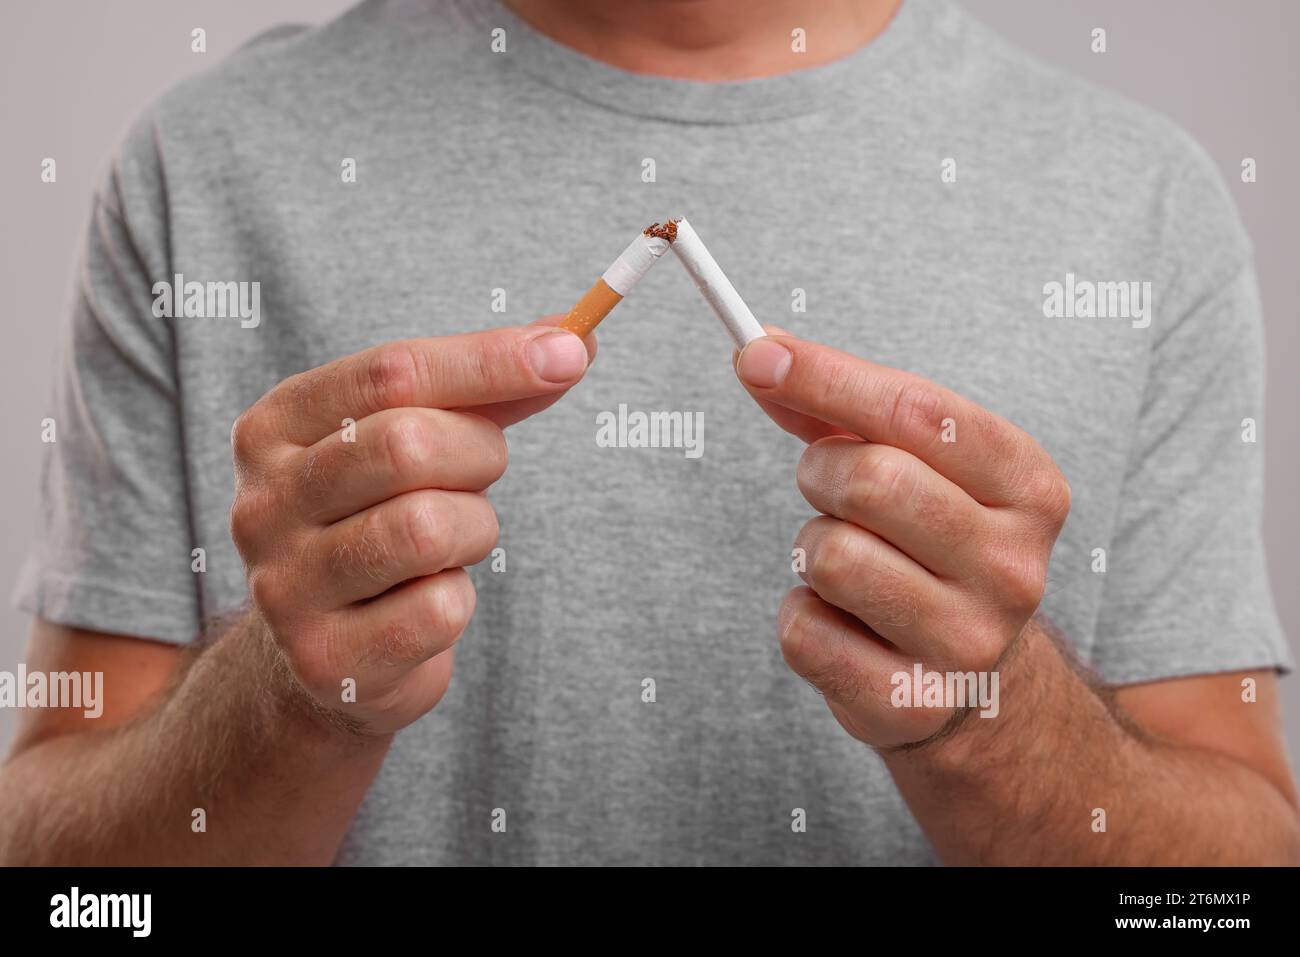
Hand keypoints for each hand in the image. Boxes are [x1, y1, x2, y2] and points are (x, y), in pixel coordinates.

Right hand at [230, 320, 592, 734]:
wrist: (325, 655)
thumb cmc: (382, 520)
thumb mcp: (419, 440)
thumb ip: (487, 391)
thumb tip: (573, 338)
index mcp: (277, 428)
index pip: (392, 372)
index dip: (489, 360)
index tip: (569, 353)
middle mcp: (263, 502)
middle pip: (406, 445)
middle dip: (478, 456)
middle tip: (478, 477)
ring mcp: (286, 586)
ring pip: (426, 528)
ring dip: (473, 530)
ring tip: (451, 542)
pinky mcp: (326, 660)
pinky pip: (438, 610)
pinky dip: (457, 602)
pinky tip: (426, 604)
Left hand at [735, 331, 1069, 747]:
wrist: (972, 681)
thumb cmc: (929, 543)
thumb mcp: (916, 465)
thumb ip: (840, 409)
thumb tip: (762, 356)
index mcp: (1028, 487)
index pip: (917, 411)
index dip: (825, 375)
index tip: (756, 353)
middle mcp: (1013, 567)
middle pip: (871, 480)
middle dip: (820, 474)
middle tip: (826, 490)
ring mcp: (968, 643)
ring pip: (831, 557)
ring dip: (810, 550)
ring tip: (846, 565)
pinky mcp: (911, 703)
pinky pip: (803, 631)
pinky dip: (801, 615)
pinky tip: (843, 623)